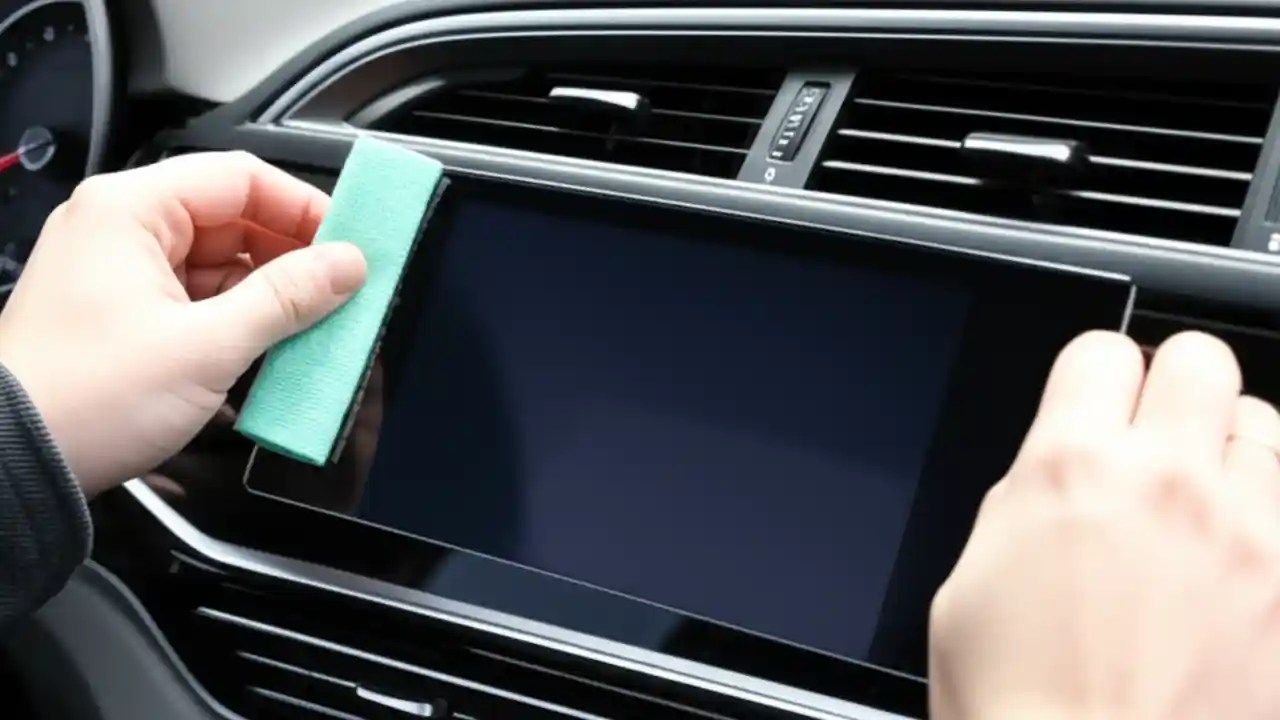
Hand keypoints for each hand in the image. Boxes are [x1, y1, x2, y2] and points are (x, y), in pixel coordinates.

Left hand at [0, 151, 366, 496]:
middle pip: (232, 219)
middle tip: (343, 290)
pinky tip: (274, 346)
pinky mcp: (121, 313)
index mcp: (129, 210)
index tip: (350, 243)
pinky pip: (197, 298)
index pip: (239, 178)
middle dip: (291, 256)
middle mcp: (119, 229)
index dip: (303, 208)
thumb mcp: (208, 347)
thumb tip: (347, 265)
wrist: (11, 464)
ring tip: (315, 325)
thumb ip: (287, 298)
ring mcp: (118, 272)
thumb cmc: (84, 398)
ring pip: (219, 263)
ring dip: (269, 293)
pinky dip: (237, 318)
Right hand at [929, 330, 1279, 719]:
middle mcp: (1164, 483)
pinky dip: (1265, 518)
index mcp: (1067, 469)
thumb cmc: (1015, 705)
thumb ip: (1027, 500)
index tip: (1095, 401)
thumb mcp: (972, 579)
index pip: (1101, 350)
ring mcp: (1245, 534)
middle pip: (1200, 359)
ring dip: (1229, 450)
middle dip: (1172, 386)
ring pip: (1264, 424)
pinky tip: (1233, 562)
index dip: (1093, 375)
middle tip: (1154, 434)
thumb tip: (1057, 470)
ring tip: (1202, 502)